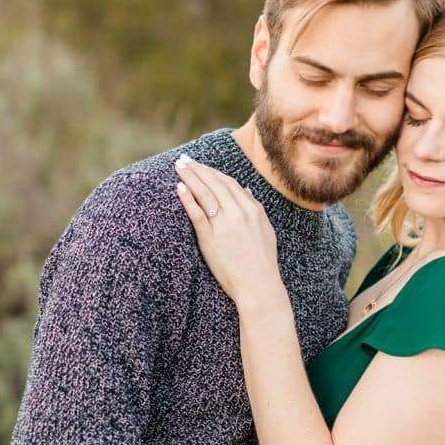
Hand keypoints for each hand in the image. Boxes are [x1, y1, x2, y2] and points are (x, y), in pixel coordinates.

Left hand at [173, 155, 281, 306]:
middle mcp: (238, 213)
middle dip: (198, 169)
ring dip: (190, 177)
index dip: (213, 172)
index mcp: (252, 210)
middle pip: (215, 183)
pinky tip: (179, 187)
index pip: (229, 183)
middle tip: (184, 159)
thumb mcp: (266, 230)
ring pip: (205, 193)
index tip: (201, 165)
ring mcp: (224, 225)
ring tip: (179, 166)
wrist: (259, 286)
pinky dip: (187, 199)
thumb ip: (255, 208)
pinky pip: (197, 214)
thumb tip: (246, 189)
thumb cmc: (262, 261)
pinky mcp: (211, 238)